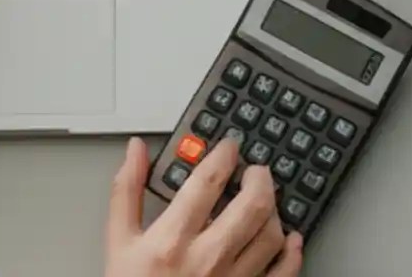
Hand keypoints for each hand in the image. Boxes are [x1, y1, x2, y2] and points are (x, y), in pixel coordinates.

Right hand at [107, 138, 303, 276]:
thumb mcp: (119, 242)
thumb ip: (127, 192)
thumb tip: (137, 150)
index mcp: (172, 239)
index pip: (207, 182)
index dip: (224, 155)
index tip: (229, 147)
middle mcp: (207, 258)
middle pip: (251, 204)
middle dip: (259, 178)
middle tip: (256, 170)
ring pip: (271, 234)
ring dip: (273, 210)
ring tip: (264, 201)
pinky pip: (283, 272)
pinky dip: (292, 252)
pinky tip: (289, 239)